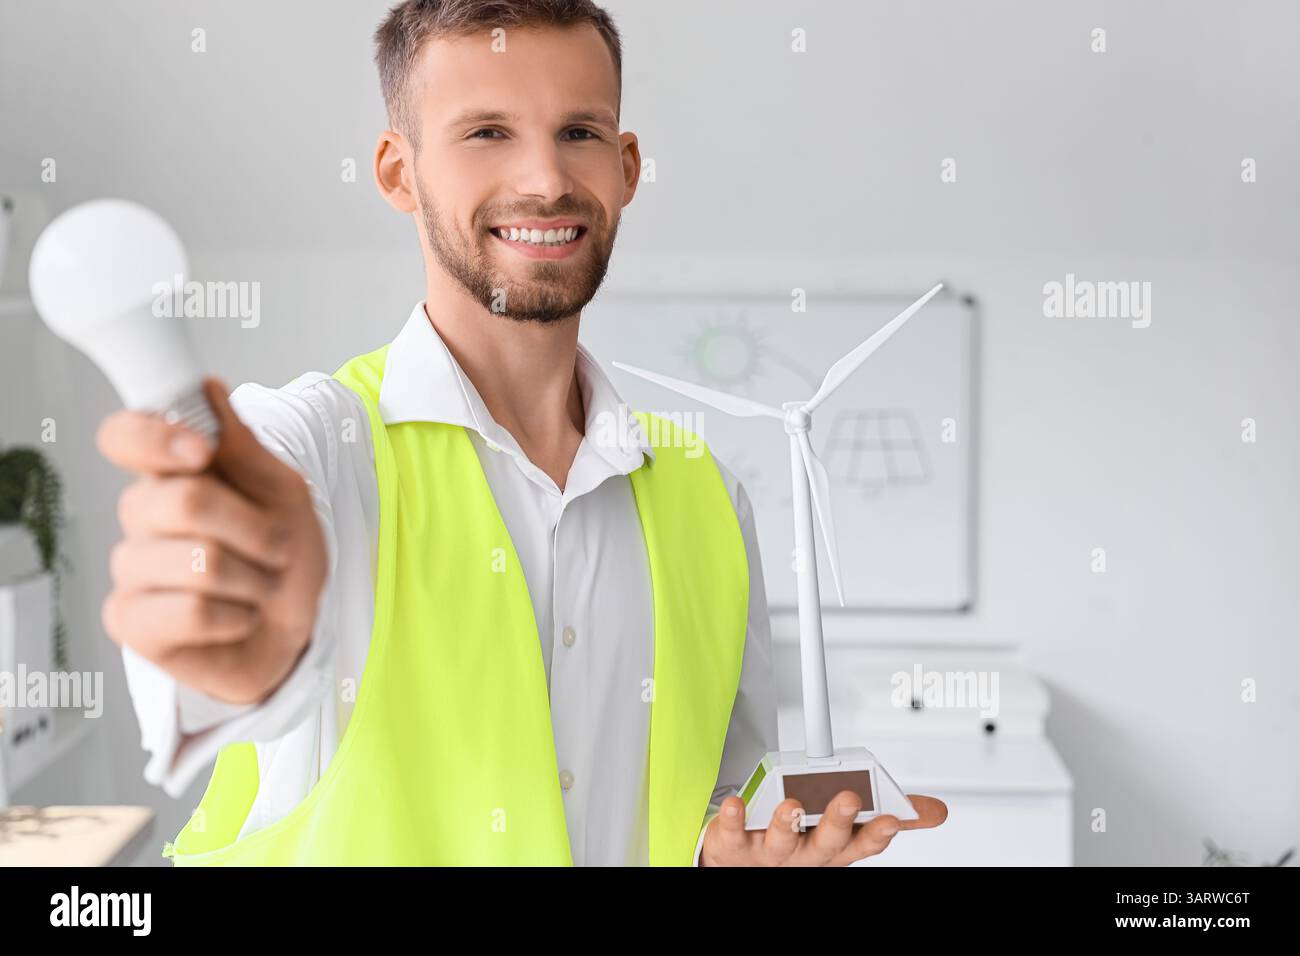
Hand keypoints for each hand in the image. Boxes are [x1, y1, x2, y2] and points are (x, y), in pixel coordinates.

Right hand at [98, 378, 326, 705]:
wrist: (296, 630)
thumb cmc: (285, 559)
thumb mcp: (285, 495)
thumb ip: (244, 449)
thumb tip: (208, 389)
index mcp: (172, 474)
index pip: (124, 436)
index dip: (153, 437)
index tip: (201, 452)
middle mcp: (142, 517)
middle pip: (183, 500)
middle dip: (256, 529)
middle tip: (277, 547)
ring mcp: (131, 569)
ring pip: (200, 562)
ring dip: (255, 578)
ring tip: (259, 586)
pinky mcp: (130, 621)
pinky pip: (191, 611)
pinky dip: (237, 616)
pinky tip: (238, 618)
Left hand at [699, 790, 947, 865]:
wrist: (742, 864)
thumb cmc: (801, 843)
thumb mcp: (849, 832)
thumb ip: (890, 816)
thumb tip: (934, 811)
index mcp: (836, 848)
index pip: (862, 844)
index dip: (876, 833)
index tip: (889, 818)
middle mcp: (806, 854)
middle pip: (826, 843)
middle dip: (837, 822)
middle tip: (846, 798)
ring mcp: (770, 853)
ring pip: (782, 842)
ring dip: (787, 823)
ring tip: (792, 805)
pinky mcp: (734, 845)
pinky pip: (732, 834)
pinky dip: (732, 819)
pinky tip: (735, 803)